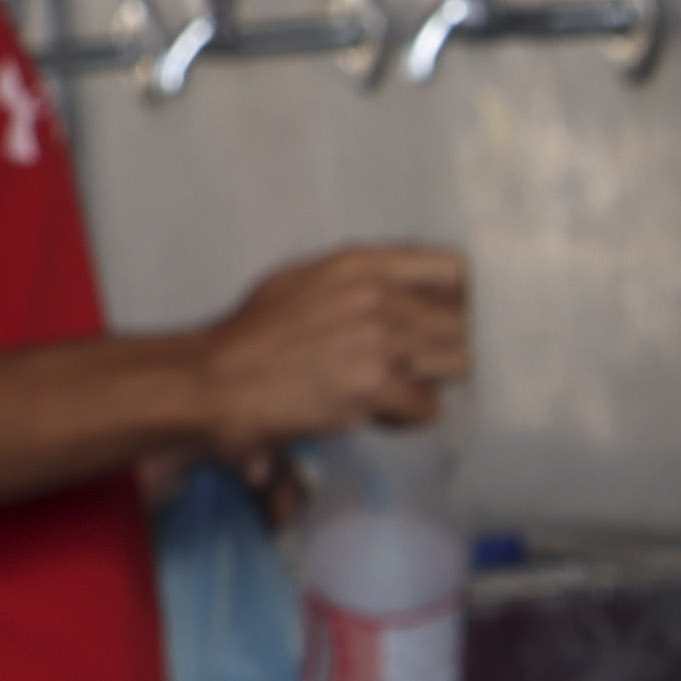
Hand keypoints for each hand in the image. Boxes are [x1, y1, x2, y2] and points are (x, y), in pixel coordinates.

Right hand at [191, 244, 471, 466]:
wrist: (214, 380)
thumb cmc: (254, 335)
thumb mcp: (306, 281)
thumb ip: (362, 280)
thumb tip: (409, 289)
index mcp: (361, 263)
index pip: (454, 269)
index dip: (466, 299)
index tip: (458, 320)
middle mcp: (377, 293)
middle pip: (463, 321)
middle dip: (452, 348)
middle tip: (427, 368)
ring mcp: (379, 337)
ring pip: (456, 363)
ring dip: (435, 382)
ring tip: (401, 390)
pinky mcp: (374, 383)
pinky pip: (428, 406)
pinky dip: (410, 417)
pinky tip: (382, 414)